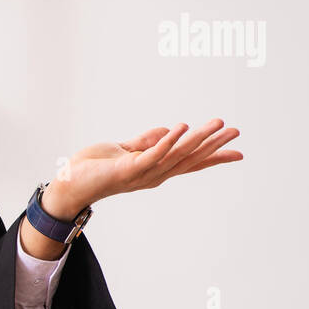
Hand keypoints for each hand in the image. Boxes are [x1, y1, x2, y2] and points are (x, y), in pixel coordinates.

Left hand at [43, 119, 242, 218]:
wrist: (69, 184)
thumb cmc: (95, 169)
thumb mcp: (125, 150)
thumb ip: (146, 141)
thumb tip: (169, 130)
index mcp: (155, 170)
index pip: (190, 163)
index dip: (213, 157)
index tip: (238, 152)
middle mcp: (153, 175)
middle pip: (189, 159)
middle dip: (213, 144)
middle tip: (235, 131)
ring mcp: (142, 173)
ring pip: (176, 155)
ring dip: (197, 139)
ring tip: (217, 124)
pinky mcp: (127, 170)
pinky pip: (151, 154)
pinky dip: (166, 141)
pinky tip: (180, 127)